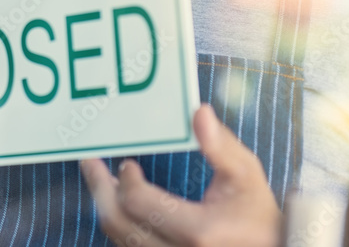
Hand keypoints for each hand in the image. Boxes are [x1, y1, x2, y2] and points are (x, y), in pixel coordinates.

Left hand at [80, 104, 280, 245]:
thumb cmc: (258, 215)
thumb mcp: (246, 176)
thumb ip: (221, 146)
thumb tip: (199, 113)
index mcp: (197, 232)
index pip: (139, 204)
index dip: (126, 181)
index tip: (127, 163)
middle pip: (118, 224)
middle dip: (99, 190)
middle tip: (90, 164)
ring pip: (120, 240)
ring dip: (106, 208)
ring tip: (98, 179)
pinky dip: (120, 226)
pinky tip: (118, 205)